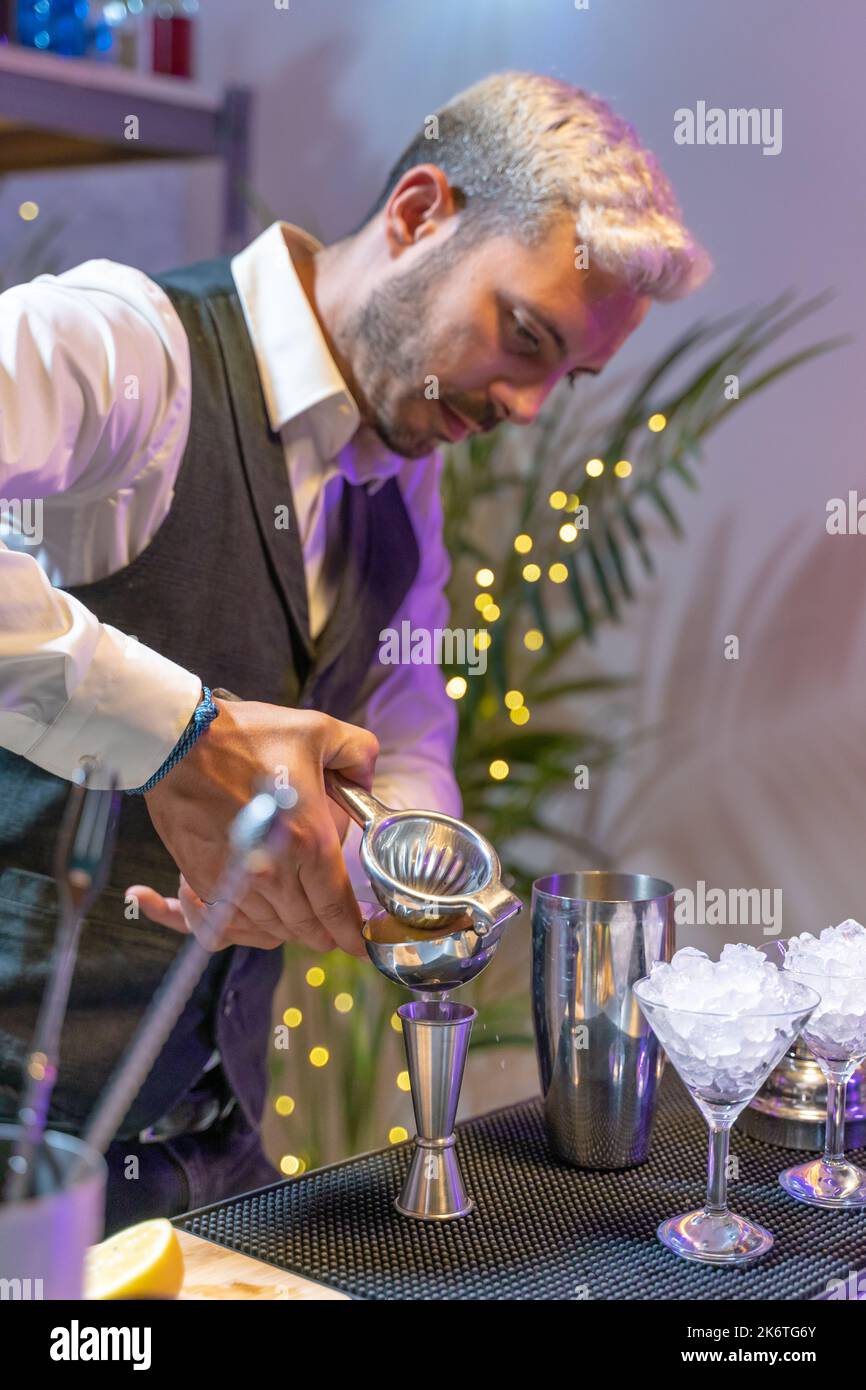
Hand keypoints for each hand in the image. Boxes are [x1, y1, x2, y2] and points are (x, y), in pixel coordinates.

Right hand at [139, 699, 375, 957]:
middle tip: (337, 932)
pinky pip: (237, 919)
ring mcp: (237, 881)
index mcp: (309, 842)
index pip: (336, 908)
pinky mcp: (206, 880)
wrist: (178, 744)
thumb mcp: (318, 731)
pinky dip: (255, 922)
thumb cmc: (246, 736)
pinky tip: (266, 910)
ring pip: (272, 927)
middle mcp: (274, 873)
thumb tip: (366, 778)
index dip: (352, 932)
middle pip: (306, 925)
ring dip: (291, 928)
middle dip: (326, 934)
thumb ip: (358, 751)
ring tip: (304, 919)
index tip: (361, 942)